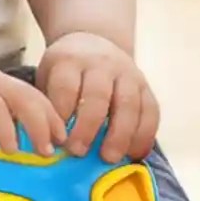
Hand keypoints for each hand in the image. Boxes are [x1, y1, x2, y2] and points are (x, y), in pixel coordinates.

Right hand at [0, 54, 66, 156]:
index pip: (29, 95)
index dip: (46, 115)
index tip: (56, 139)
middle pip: (34, 96)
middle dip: (52, 121)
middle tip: (63, 147)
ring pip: (23, 99)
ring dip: (38, 125)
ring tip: (45, 151)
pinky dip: (6, 128)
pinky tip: (12, 148)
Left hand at [36, 32, 158, 162]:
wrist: (93, 42)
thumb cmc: (66, 70)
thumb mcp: (49, 76)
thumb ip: (49, 105)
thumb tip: (49, 144)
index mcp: (70, 61)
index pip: (66, 86)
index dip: (62, 114)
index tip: (56, 140)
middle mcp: (101, 64)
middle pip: (97, 95)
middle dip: (88, 127)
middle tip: (79, 152)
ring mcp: (127, 73)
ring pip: (128, 104)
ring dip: (120, 135)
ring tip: (108, 158)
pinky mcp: (146, 86)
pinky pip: (151, 111)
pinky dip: (144, 136)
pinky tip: (134, 154)